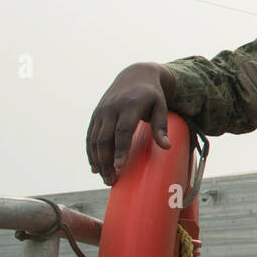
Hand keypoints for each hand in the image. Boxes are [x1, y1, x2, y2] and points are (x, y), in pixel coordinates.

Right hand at [87, 63, 174, 185]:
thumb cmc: (152, 95)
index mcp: (130, 106)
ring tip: (106, 178)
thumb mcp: (161, 106)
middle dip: (106, 161)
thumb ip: (161, 126)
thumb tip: (166, 147)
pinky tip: (95, 167)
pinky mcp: (95, 115)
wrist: (135, 75)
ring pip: (94, 140)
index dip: (120, 149)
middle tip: (112, 181)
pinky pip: (90, 136)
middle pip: (105, 139)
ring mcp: (101, 112)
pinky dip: (91, 153)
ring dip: (97, 161)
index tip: (120, 167)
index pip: (123, 131)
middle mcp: (111, 109)